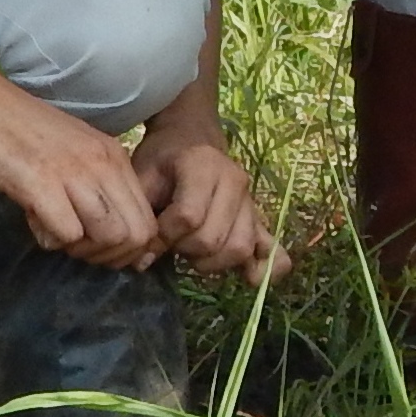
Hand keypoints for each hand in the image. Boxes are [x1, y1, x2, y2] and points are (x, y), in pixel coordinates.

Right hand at [0, 56, 159, 268]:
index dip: (127, 248)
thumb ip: (92, 185)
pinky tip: (34, 221)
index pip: (148, 220)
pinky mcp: (40, 182)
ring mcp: (73, 171)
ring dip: (82, 250)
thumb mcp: (70, 152)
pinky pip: (67, 234)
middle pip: (137, 235)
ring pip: (110, 236)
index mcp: (113, 154)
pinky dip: (51, 240)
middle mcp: (101, 162)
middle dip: (109, 256)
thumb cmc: (15, 127)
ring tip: (55, 234)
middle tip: (77, 247)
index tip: (97, 247)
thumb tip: (106, 236)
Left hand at [133, 121, 288, 286]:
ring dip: (212, 262)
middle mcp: (233, 181)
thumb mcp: (143, 175)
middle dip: (186, 250)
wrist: (191, 139)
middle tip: (172, 243)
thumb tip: (143, 261)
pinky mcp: (259, 217)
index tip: (152, 239)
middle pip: (213, 238)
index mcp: (202, 165)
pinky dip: (265, 269)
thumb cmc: (162, 159)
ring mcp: (250, 200)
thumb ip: (142, 215)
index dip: (165, 236)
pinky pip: (272, 250)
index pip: (188, 216)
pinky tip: (249, 277)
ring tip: (194, 253)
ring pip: (239, 248)